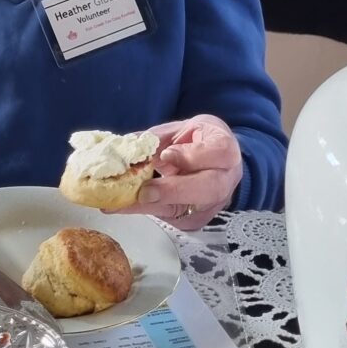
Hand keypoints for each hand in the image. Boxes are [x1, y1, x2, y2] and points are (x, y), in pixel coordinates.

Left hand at [122, 118, 242, 230]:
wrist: (214, 160)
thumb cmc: (198, 139)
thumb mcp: (180, 129)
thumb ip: (158, 139)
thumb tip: (127, 146)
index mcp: (224, 148)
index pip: (218, 152)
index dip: (193, 156)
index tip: (166, 155)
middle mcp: (225, 178)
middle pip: (209, 188)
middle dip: (174, 190)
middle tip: (145, 191)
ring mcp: (214, 203)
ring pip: (189, 210)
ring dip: (154, 206)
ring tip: (121, 202)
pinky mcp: (198, 218)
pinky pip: (173, 218)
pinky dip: (147, 210)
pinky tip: (123, 205)